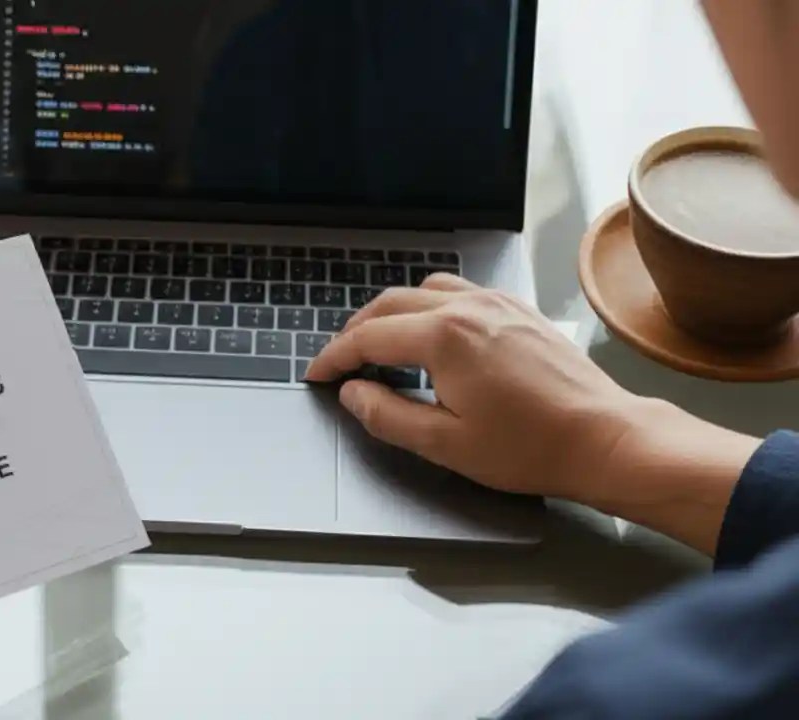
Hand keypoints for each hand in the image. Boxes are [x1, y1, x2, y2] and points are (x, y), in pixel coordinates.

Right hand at [305, 275, 760, 552]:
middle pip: (390, 304)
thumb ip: (386, 415)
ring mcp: (496, 303)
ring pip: (424, 289)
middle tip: (340, 362)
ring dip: (393, 312)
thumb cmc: (530, 447)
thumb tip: (354, 393)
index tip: (318, 375)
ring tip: (380, 344)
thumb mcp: (443, 443)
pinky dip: (429, 305)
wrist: (603, 438)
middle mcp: (468, 307)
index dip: (335, 357)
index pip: (369, 338)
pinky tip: (431, 333)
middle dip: (356, 331)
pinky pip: (459, 291)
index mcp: (444, 337)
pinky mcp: (518, 309)